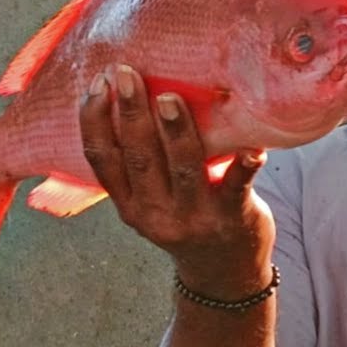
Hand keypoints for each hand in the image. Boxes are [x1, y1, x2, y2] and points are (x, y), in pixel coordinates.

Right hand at [79, 64, 274, 298]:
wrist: (225, 273)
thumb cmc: (186, 218)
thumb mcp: (150, 201)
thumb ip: (141, 164)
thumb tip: (132, 93)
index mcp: (130, 205)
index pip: (102, 160)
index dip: (94, 122)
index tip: (97, 84)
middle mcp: (156, 214)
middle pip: (138, 158)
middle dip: (130, 114)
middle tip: (127, 73)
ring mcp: (195, 218)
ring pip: (182, 169)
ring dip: (175, 132)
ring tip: (170, 98)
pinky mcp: (233, 218)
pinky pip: (237, 188)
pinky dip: (243, 165)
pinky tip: (251, 146)